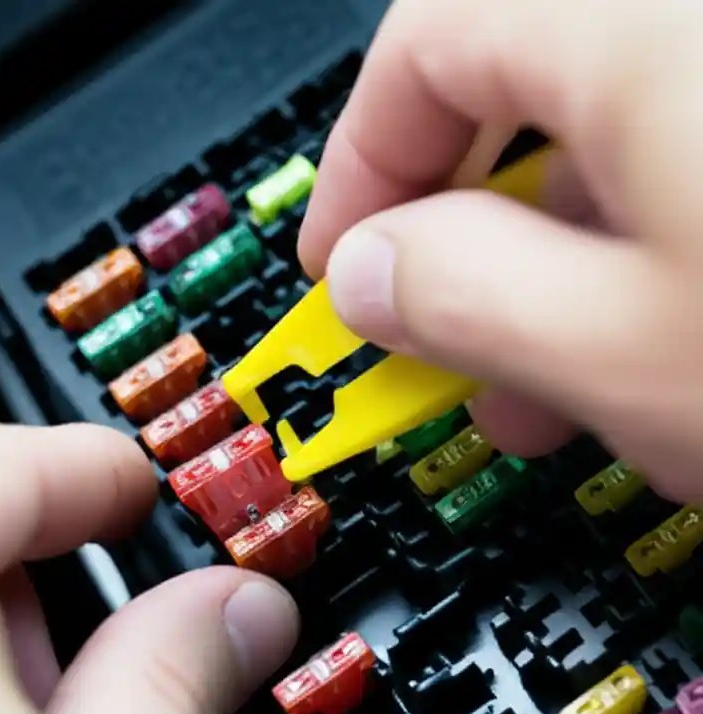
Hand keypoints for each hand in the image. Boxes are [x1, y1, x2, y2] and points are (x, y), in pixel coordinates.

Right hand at [299, 0, 702, 502]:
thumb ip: (466, 297)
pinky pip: (698, 141)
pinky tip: (683, 338)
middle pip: (524, 87)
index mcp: (637, 18)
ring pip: (630, 121)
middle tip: (447, 341)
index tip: (339, 277)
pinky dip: (671, 226)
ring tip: (577, 383)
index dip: (355, 175)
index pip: (420, 48)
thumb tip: (376, 274)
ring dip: (576, 250)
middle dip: (471, 233)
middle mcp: (695, 9)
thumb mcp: (639, 352)